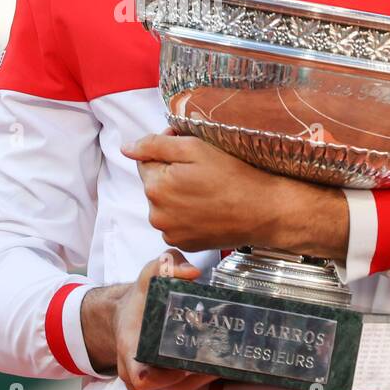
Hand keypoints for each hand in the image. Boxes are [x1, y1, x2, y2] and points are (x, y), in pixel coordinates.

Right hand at [82, 251, 214, 389]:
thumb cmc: (140, 298)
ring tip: (221, 362)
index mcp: (130, 349)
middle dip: (192, 375)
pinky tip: (215, 365)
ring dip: (199, 380)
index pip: (140, 377)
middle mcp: (135, 373)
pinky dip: (198, 380)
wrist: (127, 314)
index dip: (159, 378)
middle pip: (167, 386)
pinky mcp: (161, 385)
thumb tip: (192, 272)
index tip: (182, 366)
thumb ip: (167, 266)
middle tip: (215, 359)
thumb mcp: (149, 275)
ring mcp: (149, 383)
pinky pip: (180, 389)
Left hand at [121, 129, 283, 252]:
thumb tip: (126, 148)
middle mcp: (156, 214)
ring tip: (206, 189)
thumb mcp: (194, 148)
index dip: (166, 151)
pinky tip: (207, 206)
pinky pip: (176, 222)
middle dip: (171, 173)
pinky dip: (186, 213)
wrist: (263, 212)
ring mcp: (170, 232)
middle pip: (155, 184)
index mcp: (155, 187)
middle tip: (202, 169)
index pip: (146, 161)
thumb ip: (155, 145)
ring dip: (178, 194)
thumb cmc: (232, 176)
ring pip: (165, 204)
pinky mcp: (184, 243)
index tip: (189, 148)